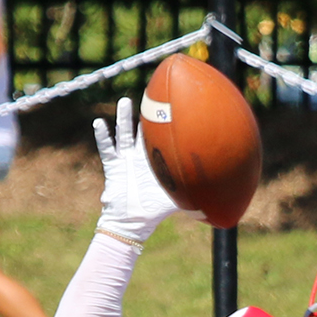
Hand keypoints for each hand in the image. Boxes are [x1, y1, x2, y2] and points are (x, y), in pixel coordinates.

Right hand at [93, 97, 188, 244]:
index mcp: (155, 160)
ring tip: (125, 101)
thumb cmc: (154, 210)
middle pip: (142, 129)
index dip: (165, 123)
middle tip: (150, 94)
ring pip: (124, 134)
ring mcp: (125, 160)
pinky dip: (103, 137)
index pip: (160, 137)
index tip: (171, 106)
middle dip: (145, 113)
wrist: (133, 222)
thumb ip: (194, 194)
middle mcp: (139, 156)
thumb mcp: (176, 198)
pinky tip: (98, 123)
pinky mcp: (113, 167)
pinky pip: (107, 149)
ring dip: (124, 118)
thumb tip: (218, 199)